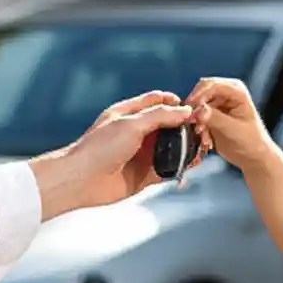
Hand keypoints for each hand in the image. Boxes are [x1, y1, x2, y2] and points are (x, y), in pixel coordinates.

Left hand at [65, 90, 198, 207]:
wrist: (81, 181)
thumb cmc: (99, 148)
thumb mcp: (132, 124)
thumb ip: (160, 116)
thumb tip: (185, 111)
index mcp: (128, 114)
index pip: (156, 101)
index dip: (175, 102)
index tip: (192, 107)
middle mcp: (135, 133)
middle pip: (167, 125)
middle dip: (184, 127)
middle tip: (200, 129)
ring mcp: (140, 154)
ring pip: (170, 148)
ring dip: (185, 147)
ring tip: (201, 147)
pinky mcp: (143, 175)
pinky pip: (167, 169)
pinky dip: (180, 167)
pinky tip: (191, 165)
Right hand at [185, 77, 277, 172]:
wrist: (252, 157)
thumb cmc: (251, 142)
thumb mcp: (234, 130)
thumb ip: (216, 119)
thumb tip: (199, 110)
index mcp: (236, 91)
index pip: (212, 85)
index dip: (199, 95)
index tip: (191, 109)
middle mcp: (226, 94)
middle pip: (201, 92)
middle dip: (195, 107)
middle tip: (191, 122)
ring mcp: (217, 104)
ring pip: (197, 106)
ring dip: (197, 121)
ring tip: (203, 136)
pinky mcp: (211, 116)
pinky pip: (197, 117)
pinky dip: (198, 127)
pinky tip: (206, 139)